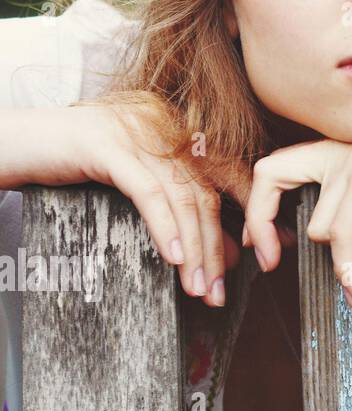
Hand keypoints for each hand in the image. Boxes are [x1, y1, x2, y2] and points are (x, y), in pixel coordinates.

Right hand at [0, 99, 246, 306]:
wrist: (11, 144)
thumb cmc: (72, 166)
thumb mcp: (135, 183)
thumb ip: (179, 207)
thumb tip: (229, 253)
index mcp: (177, 127)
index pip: (228, 171)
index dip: (250, 212)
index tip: (267, 251)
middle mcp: (165, 122)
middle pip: (207, 190)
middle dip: (221, 244)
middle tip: (225, 288)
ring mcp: (138, 131)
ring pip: (183, 196)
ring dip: (196, 248)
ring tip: (201, 288)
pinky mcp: (108, 146)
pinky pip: (148, 192)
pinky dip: (166, 227)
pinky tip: (175, 259)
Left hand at [242, 123, 351, 307]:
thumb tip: (341, 253)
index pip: (284, 170)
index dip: (267, 210)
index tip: (277, 253)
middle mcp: (348, 148)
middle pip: (270, 174)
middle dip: (258, 222)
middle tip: (271, 265)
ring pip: (316, 226)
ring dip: (350, 258)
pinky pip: (341, 231)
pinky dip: (349, 263)